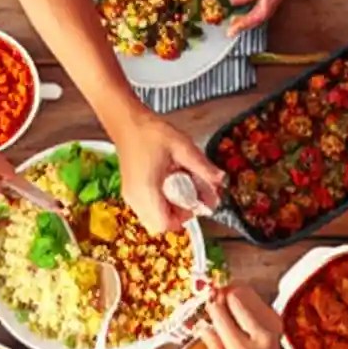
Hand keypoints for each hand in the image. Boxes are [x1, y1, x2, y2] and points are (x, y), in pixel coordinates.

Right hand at [115, 113, 223, 234]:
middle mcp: (135, 197)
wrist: (127, 122)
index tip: (194, 203)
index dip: (183, 218)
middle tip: (188, 198)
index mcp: (147, 189)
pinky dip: (159, 205)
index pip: (165, 223)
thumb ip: (202, 166)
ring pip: (150, 220)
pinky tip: (167, 185)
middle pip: (158, 226)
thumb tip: (220, 178)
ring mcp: (130, 196)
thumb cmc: (150, 132)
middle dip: (177, 217)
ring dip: (168, 212)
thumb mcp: (182, 146)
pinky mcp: (130, 191)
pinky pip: (145, 210)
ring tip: (178, 190)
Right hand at [198, 285, 293, 348]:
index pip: (224, 322)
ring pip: (250, 303)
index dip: (214, 309)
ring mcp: (270, 330)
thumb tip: (201, 326)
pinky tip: (239, 300)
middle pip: (239, 307)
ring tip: (226, 292)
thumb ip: (214, 348)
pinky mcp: (276, 327)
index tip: (207, 301)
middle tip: (216, 292)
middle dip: (225, 296)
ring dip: (237, 294)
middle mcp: (258, 338)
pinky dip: (248, 300)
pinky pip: (260, 307)